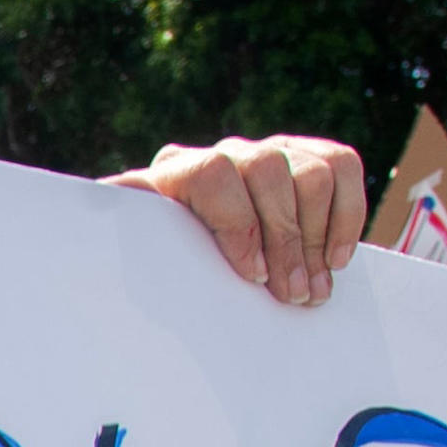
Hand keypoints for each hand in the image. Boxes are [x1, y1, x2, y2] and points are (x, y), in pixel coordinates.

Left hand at [105, 134, 367, 305]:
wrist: (194, 257)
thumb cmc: (167, 268)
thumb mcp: (140, 262)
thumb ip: (127, 243)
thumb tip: (98, 215)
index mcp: (175, 174)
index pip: (214, 174)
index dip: (239, 224)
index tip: (253, 275)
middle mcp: (225, 152)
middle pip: (267, 171)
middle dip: (286, 241)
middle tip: (294, 295)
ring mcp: (271, 151)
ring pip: (311, 171)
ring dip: (317, 237)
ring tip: (315, 289)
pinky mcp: (309, 158)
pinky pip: (343, 167)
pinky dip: (348, 215)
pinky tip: (336, 259)